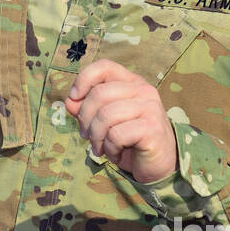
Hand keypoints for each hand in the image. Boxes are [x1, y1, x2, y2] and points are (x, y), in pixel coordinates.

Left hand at [65, 59, 177, 183]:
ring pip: (105, 116)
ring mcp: (150, 108)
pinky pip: (116, 135)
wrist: (159, 163)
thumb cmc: (130, 140)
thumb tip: (70, 101)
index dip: (83, 80)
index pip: (104, 66)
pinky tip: (116, 153)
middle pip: (99, 94)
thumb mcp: (105, 121)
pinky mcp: (152, 128)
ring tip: (101, 148)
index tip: (74, 99)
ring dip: (96, 137)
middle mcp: (143, 90)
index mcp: (131, 82)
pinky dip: (110, 148)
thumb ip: (87, 108)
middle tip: (87, 136)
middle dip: (85, 118)